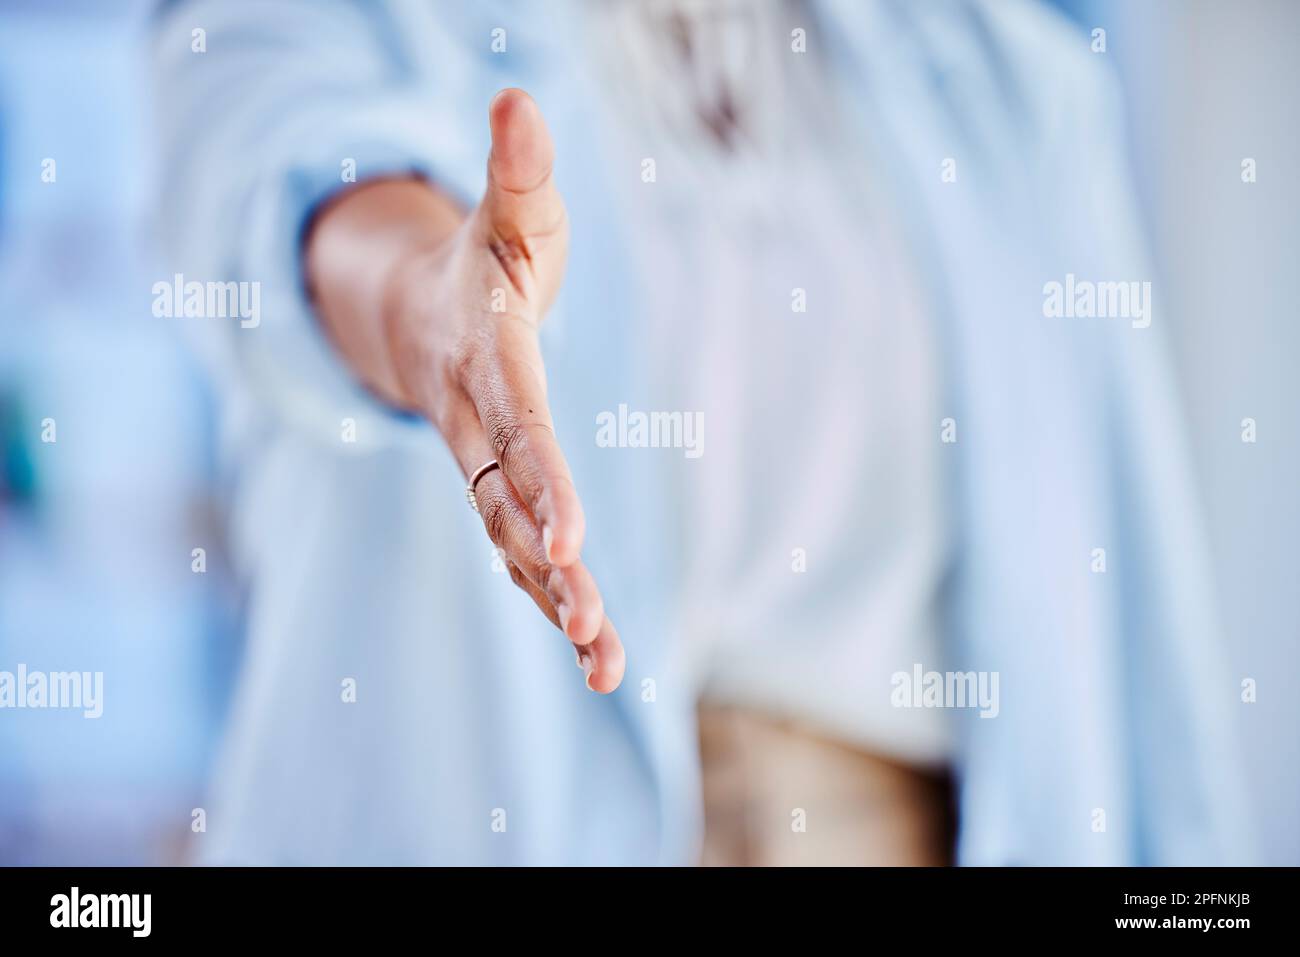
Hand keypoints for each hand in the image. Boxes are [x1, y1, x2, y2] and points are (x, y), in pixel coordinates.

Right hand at [307, 89, 623, 692]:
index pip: (515, 429)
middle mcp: (477, 432)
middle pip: (510, 505)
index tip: (570, 538)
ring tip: (609, 664)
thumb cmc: (484, 265)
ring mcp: (484, 471)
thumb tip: (518, 97)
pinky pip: (525, 556)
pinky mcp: (501, 495)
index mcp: (486, 366)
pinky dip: (560, 603)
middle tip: (593, 622)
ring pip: (516, 547)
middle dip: (549, 564)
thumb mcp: (509, 213)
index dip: (541, 480)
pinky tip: (604, 657)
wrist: (427, 317)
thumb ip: (517, 170)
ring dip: (561, 604)